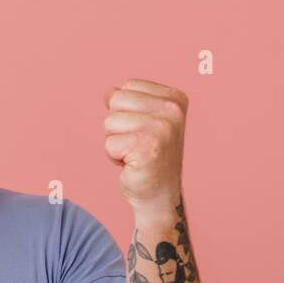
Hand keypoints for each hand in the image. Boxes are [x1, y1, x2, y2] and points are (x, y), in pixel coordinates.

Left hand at [103, 78, 187, 212]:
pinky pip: (109, 144)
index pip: (127, 86)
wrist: (159, 195)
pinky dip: (114, 157)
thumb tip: (108, 91)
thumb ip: (126, 102)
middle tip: (136, 144)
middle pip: (116, 100)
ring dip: (115, 142)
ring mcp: (162, 128)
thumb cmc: (148, 157)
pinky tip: (132, 164)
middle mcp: (172, 110)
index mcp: (175, 98)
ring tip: (134, 154)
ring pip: (109, 122)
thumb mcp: (141, 121)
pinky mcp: (147, 147)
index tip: (143, 130)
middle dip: (117, 125)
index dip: (126, 111)